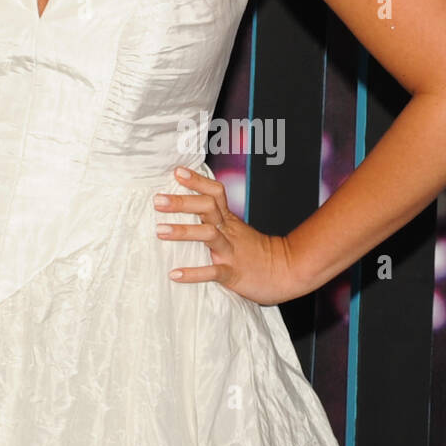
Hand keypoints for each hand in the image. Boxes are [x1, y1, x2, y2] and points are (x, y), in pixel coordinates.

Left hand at [155, 166, 300, 305]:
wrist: (287, 272)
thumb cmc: (256, 251)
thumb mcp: (237, 229)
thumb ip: (216, 218)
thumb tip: (187, 206)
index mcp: (229, 220)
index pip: (214, 193)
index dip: (197, 180)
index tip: (177, 171)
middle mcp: (229, 231)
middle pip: (208, 208)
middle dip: (182, 202)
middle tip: (157, 200)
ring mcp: (231, 251)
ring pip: (209, 235)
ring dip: (183, 232)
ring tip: (159, 231)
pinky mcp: (234, 273)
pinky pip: (213, 272)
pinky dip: (194, 273)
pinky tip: (175, 274)